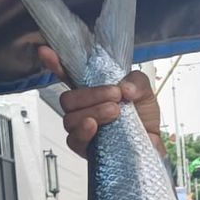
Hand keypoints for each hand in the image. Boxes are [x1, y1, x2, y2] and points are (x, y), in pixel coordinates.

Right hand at [39, 46, 164, 159]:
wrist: (153, 143)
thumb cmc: (143, 118)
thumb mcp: (144, 91)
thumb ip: (136, 81)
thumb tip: (125, 88)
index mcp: (92, 91)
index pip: (67, 76)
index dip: (55, 64)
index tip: (46, 52)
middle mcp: (83, 109)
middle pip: (68, 99)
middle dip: (92, 94)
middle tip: (115, 95)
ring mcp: (82, 128)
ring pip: (70, 118)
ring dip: (94, 111)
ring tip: (115, 111)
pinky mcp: (86, 148)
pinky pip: (74, 140)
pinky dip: (83, 130)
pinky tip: (93, 125)